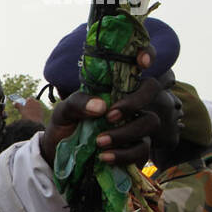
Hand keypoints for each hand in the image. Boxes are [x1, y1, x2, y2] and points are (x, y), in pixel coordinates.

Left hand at [40, 50, 157, 167]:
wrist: (60, 156)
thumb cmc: (66, 126)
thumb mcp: (63, 112)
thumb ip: (77, 103)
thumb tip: (101, 106)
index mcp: (114, 87)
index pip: (137, 64)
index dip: (146, 54)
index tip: (142, 60)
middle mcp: (130, 103)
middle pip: (151, 91)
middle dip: (135, 102)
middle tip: (110, 116)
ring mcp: (137, 125)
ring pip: (150, 122)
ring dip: (126, 132)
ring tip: (99, 142)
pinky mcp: (138, 149)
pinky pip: (142, 149)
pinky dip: (123, 154)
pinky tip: (104, 157)